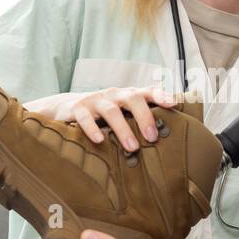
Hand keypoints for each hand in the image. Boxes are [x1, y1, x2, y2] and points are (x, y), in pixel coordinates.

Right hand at [56, 85, 177, 152]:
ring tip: (132, 147)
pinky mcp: (77, 109)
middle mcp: (113, 95)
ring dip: (123, 129)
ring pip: (111, 111)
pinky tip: (99, 140)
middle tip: (152, 137)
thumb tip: (166, 135)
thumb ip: (140, 119)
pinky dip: (92, 129)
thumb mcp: (122, 113)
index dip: (160, 95)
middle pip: (132, 99)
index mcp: (127, 96)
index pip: (147, 91)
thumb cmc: (103, 114)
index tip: (172, 104)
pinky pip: (85, 118)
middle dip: (144, 117)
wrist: (66, 107)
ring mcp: (95, 100)